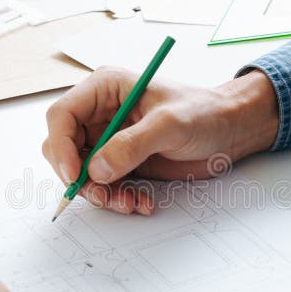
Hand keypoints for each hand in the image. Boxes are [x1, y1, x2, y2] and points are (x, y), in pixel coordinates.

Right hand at [42, 67, 277, 214]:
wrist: (229, 131)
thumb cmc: (204, 112)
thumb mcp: (170, 124)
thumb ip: (132, 145)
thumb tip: (97, 169)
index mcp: (105, 89)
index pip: (62, 115)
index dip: (61, 146)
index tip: (75, 174)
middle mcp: (100, 113)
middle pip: (64, 148)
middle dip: (79, 177)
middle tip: (103, 195)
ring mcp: (109, 139)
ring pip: (82, 172)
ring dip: (100, 193)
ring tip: (129, 202)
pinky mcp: (121, 161)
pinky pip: (103, 186)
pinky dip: (116, 198)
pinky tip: (141, 202)